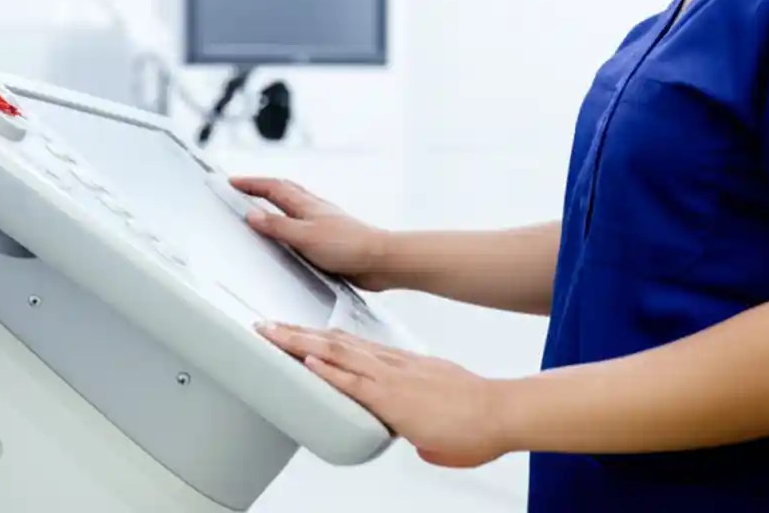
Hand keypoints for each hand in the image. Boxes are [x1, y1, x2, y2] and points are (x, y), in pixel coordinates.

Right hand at [232, 177, 393, 289]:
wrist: (380, 260)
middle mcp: (315, 210)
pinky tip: (291, 233)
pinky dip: (289, 221)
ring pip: (294, 205)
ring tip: (262, 203)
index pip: (273, 188)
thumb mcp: (305, 237)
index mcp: (307, 205)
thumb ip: (278, 227)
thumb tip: (252, 215)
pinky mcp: (329, 238)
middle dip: (261, 187)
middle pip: (284, 191)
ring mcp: (323, 223)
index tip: (232, 181)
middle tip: (243, 187)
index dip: (251, 184)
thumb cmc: (348, 247)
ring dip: (276, 200)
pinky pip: (302, 223)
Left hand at [257, 323, 510, 468]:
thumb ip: (425, 426)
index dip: (322, 338)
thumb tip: (422, 442)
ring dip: (300, 343)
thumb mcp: (442, 417)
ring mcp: (392, 378)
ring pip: (336, 353)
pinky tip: (305, 361)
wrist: (500, 411)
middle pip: (336, 342)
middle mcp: (393, 365)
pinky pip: (353, 381)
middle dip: (298, 333)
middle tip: (268, 324)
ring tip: (271, 334)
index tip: (299, 332)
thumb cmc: (479, 416)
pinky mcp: (393, 398)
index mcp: (403, 366)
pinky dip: (327, 369)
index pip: (353, 346)